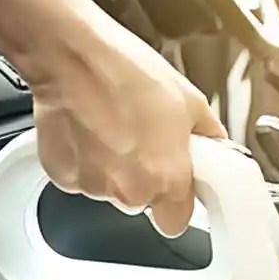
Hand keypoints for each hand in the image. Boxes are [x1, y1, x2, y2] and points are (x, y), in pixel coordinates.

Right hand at [21, 6, 226, 235]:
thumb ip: (209, 136)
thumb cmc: (127, 73)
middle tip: (142, 140)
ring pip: (110, 189)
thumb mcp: (190, 101)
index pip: (176, 223)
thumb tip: (215, 147)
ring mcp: (93, 187)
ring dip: (113, 167)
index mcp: (167, 179)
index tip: (176, 186)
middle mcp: (130, 191)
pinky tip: (90, 130)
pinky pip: (81, 177)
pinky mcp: (63, 176)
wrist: (74, 56)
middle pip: (141, 202)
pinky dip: (85, 160)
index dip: (176, 203)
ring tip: (113, 128)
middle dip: (144, 177)